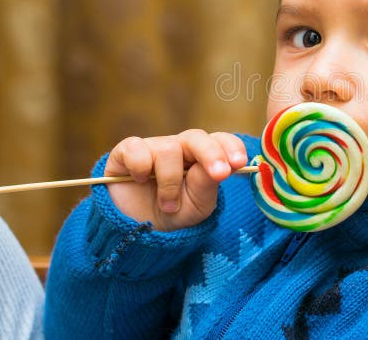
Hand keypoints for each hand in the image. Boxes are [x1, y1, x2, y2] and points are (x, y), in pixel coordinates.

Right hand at [103, 130, 247, 230]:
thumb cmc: (174, 214)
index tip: (239, 163)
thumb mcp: (198, 206)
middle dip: (211, 154)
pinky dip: (140, 167)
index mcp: (203, 157)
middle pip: (197, 137)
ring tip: (167, 204)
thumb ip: (207, 185)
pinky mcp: (127, 151)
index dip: (231, 147)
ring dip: (169, 182)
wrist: (136, 230)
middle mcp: (180, 147)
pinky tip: (138, 181)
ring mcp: (154, 147)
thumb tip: (220, 168)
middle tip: (219, 174)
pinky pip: (136, 149)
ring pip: (168, 150)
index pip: (221, 141)